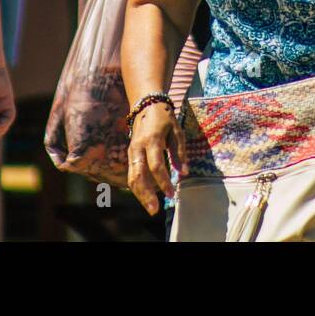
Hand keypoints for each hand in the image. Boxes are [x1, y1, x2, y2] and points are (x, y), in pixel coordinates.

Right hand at [127, 101, 186, 215]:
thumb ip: (180, 152)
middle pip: (138, 175)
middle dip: (146, 194)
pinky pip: (131, 174)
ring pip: (131, 178)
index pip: (156, 166)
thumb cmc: (164, 118)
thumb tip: (184, 173)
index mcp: (151, 140)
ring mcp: (131, 152)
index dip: (163, 182)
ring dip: (140, 195)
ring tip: (150, 208)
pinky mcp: (130, 155)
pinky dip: (138, 188)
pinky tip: (146, 197)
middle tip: (155, 210)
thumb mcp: (177, 131)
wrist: (146, 105)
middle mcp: (137, 148)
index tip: (172, 194)